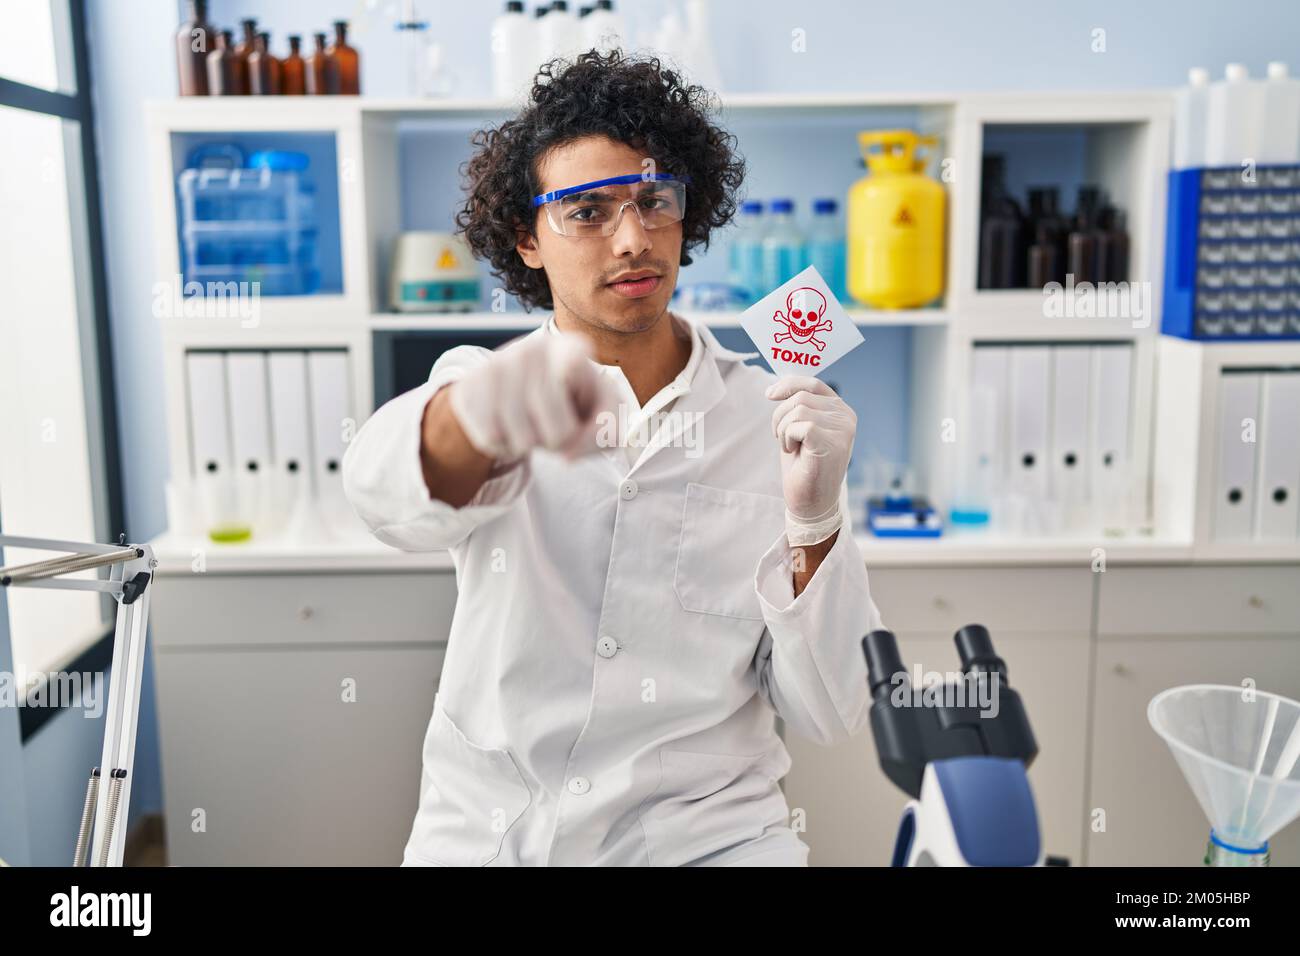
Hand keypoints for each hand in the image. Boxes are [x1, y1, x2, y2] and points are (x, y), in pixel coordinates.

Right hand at [448, 332, 613, 462]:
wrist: (518, 388)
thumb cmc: (572, 401)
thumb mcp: (603, 412)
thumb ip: (607, 433)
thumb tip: (568, 454)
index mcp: (571, 349)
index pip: (573, 361)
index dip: (571, 372)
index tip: (569, 369)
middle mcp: (533, 349)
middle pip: (560, 432)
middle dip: (561, 442)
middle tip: (556, 426)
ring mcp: (497, 366)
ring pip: (524, 441)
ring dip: (530, 446)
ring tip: (530, 424)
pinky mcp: (469, 388)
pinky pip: (492, 440)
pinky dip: (503, 446)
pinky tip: (506, 425)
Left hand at [766, 376, 855, 545]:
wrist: (811, 503)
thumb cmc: (804, 468)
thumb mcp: (801, 430)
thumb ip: (799, 408)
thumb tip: (777, 387)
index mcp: (842, 411)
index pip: (814, 384)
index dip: (789, 384)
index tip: (769, 394)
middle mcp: (846, 417)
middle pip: (801, 396)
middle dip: (781, 416)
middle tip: (782, 438)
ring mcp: (842, 429)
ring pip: (797, 409)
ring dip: (783, 429)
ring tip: (790, 447)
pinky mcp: (831, 441)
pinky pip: (797, 424)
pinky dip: (787, 438)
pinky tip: (794, 452)